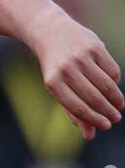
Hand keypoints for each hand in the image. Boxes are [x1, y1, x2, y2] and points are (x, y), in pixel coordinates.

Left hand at [31, 6, 123, 138]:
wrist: (50, 31)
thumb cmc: (55, 67)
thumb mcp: (58, 88)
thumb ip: (73, 111)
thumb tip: (90, 135)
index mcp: (53, 83)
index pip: (77, 107)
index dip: (94, 119)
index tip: (106, 126)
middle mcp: (67, 69)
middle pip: (93, 97)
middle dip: (108, 111)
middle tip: (116, 118)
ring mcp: (81, 57)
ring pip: (106, 84)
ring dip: (116, 98)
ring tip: (119, 106)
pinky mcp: (94, 46)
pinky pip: (111, 69)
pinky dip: (115, 81)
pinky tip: (113, 86)